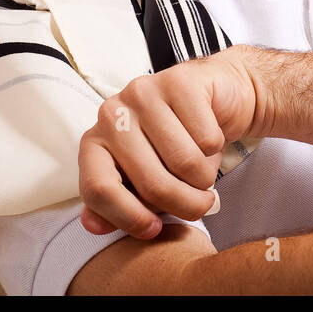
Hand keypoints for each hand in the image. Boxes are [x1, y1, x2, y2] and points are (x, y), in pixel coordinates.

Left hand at [78, 45, 266, 238]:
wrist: (217, 99)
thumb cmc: (178, 144)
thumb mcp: (146, 179)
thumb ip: (121, 203)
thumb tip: (94, 225)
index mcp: (95, 142)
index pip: (98, 188)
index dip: (128, 216)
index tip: (154, 229)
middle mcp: (112, 114)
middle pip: (149, 182)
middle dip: (184, 204)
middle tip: (200, 205)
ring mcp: (143, 93)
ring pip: (182, 162)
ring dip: (204, 179)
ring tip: (205, 173)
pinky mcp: (177, 82)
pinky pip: (205, 138)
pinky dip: (216, 148)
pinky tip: (211, 139)